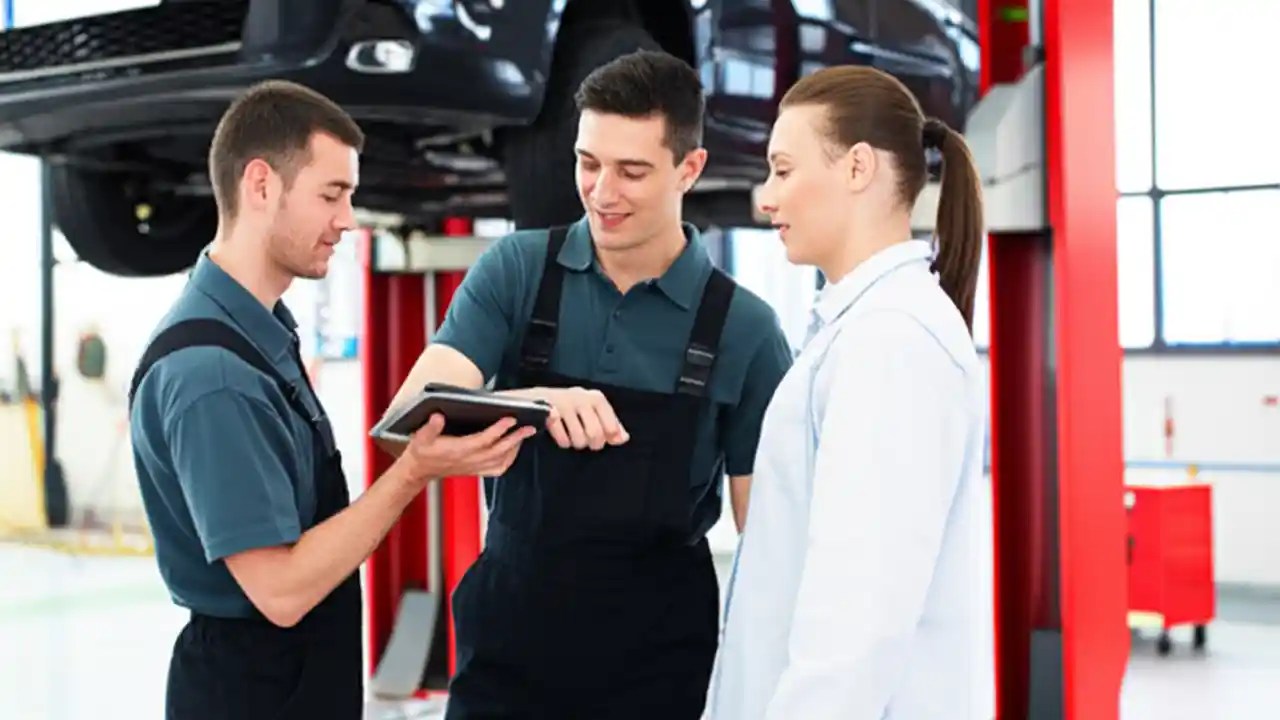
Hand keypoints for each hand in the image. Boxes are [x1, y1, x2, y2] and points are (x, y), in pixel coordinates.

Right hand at [395, 414, 535, 483]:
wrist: (419, 470)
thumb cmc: (422, 452)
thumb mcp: (421, 437)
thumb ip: (430, 427)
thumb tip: (437, 417)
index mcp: (458, 450)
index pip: (484, 439)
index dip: (498, 429)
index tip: (510, 418)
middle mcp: (469, 460)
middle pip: (498, 450)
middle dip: (516, 438)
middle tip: (529, 427)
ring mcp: (474, 467)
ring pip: (501, 459)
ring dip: (515, 448)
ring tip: (525, 435)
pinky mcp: (476, 470)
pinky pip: (498, 468)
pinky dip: (509, 460)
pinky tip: (514, 450)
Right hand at [535, 386, 629, 450]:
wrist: (539, 398)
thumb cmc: (572, 406)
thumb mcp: (594, 410)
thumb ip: (612, 424)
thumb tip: (623, 438)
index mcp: (596, 398)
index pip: (611, 426)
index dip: (609, 437)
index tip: (604, 438)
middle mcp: (582, 399)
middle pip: (595, 434)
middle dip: (592, 443)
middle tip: (587, 439)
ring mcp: (565, 406)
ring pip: (579, 439)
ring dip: (576, 443)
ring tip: (573, 436)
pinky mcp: (549, 415)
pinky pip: (563, 440)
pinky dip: (564, 442)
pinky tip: (562, 434)